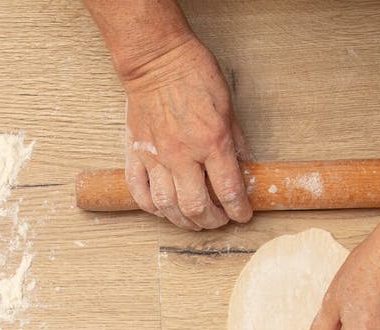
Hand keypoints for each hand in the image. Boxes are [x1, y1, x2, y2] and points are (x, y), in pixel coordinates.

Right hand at [123, 35, 251, 230]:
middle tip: (219, 219)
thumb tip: (243, 166)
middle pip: (196, 208)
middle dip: (212, 221)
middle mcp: (183, 154)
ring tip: (194, 220)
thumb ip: (236, 142)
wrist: (155, 57)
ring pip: (167, 206)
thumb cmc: (192, 73)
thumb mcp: (228, 107)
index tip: (242, 214)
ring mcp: (156, 156)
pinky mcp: (135, 153)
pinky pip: (139, 191)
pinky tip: (163, 209)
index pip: (229, 191)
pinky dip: (152, 207)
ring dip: (183, 221)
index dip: (239, 210)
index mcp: (211, 142)